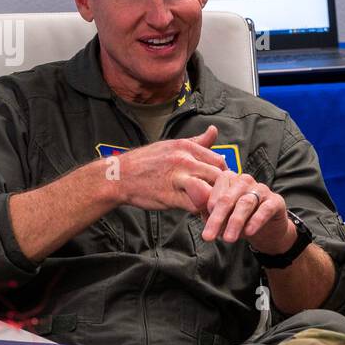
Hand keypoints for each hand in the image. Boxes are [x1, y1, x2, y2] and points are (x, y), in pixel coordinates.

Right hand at [111, 125, 227, 210]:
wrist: (119, 176)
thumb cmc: (147, 162)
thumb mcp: (172, 146)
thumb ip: (197, 142)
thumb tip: (214, 130)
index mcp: (187, 147)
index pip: (220, 160)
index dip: (225, 175)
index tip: (223, 186)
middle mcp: (184, 160)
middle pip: (219, 175)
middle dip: (224, 190)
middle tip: (224, 200)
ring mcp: (177, 178)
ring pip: (210, 190)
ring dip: (215, 201)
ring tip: (213, 208)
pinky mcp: (170, 196)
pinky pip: (195, 204)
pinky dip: (201, 211)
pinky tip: (200, 213)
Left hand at [182, 166, 293, 250]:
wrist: (268, 229)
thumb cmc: (241, 219)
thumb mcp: (223, 216)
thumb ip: (211, 213)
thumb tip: (203, 216)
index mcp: (229, 179)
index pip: (216, 192)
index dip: (209, 210)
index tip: (206, 227)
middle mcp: (245, 180)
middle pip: (228, 198)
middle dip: (217, 219)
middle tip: (209, 237)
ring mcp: (262, 189)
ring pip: (245, 203)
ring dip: (235, 222)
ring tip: (228, 239)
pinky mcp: (276, 201)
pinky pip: (265, 209)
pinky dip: (256, 221)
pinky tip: (249, 232)